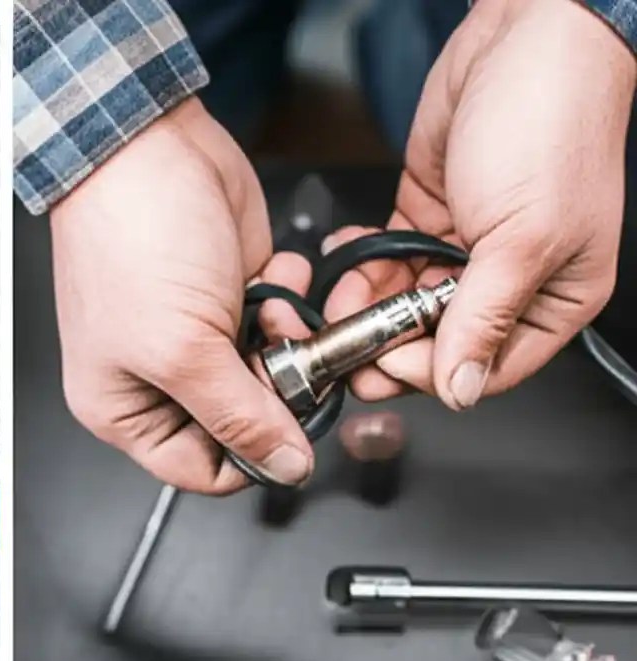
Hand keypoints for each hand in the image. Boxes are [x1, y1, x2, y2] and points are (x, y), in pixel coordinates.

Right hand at [50, 98, 314, 493]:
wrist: (150, 147)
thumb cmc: (131, 237)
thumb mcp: (182, 349)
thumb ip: (239, 418)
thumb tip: (282, 468)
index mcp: (125, 406)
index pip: (203, 469)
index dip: (253, 455)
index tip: (286, 425)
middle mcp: (163, 376)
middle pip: (245, 421)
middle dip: (274, 387)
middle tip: (278, 354)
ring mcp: (201, 334)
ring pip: (273, 372)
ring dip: (288, 341)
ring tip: (272, 307)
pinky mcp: (235, 294)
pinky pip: (284, 323)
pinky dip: (291, 301)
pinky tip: (272, 274)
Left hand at [324, 0, 634, 407]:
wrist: (523, 40)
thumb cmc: (550, 127)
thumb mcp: (522, 239)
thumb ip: (484, 318)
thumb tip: (460, 388)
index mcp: (555, 298)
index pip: (485, 368)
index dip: (432, 375)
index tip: (385, 366)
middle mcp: (509, 278)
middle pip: (437, 340)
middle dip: (387, 344)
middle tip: (344, 343)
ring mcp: (465, 247)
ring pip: (403, 302)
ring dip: (365, 306)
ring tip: (338, 300)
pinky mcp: (427, 213)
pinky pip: (386, 257)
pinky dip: (362, 262)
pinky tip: (345, 259)